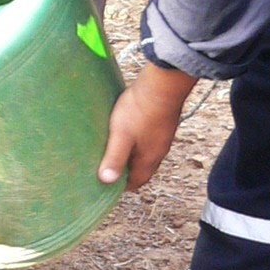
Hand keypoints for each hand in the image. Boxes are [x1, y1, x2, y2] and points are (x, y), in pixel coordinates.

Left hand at [98, 63, 195, 191]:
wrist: (163, 84)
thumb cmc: (140, 111)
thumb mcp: (121, 136)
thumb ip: (115, 158)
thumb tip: (106, 181)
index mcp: (149, 158)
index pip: (138, 180)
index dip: (124, 185)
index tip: (109, 184)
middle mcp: (159, 150)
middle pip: (143, 167)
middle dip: (127, 170)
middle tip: (109, 167)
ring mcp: (164, 135)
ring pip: (147, 152)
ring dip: (133, 154)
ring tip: (116, 149)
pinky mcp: (163, 122)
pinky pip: (150, 137)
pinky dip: (138, 140)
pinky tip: (129, 130)